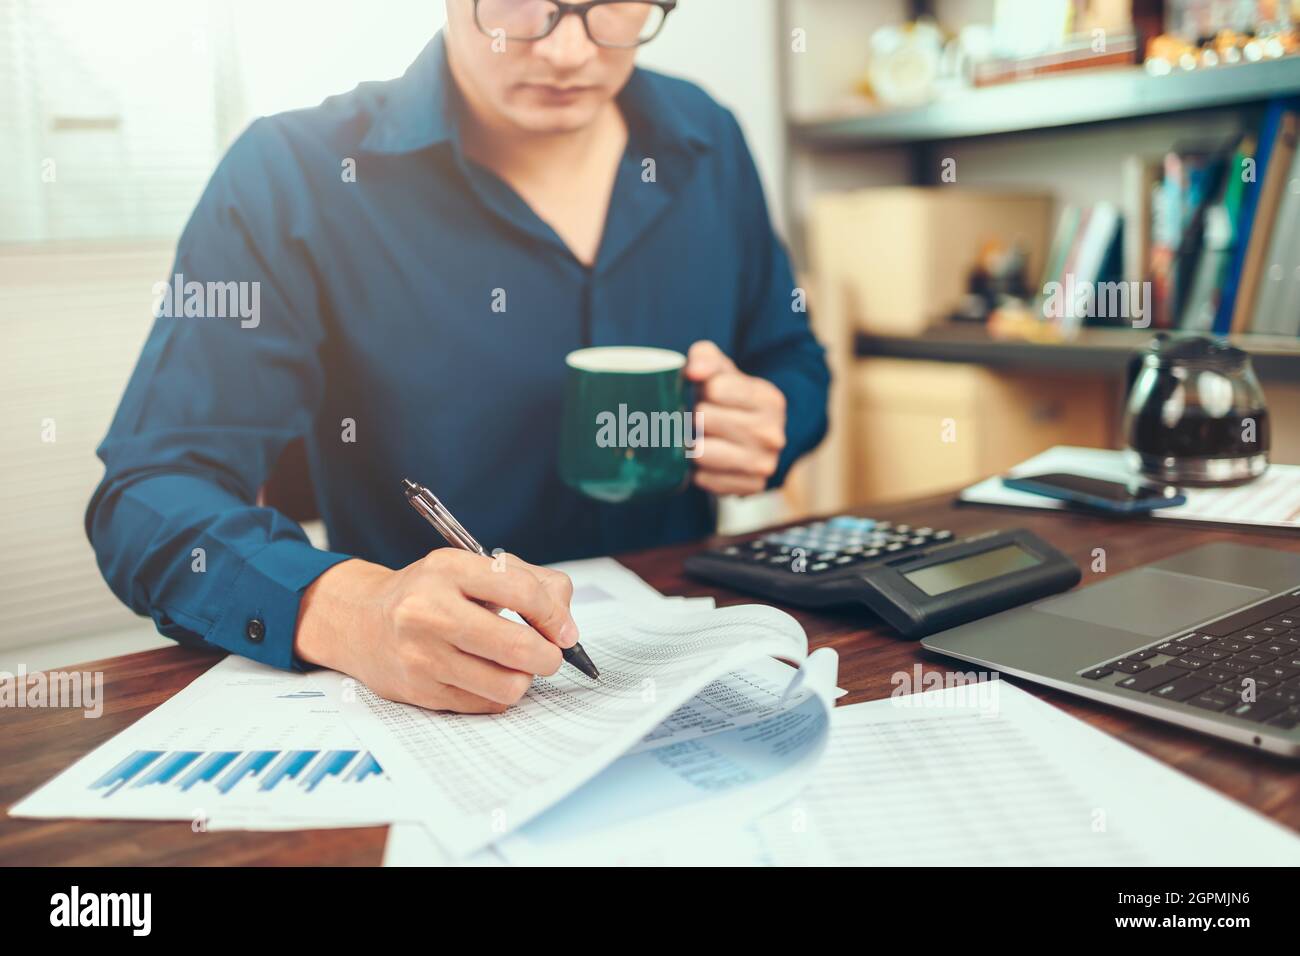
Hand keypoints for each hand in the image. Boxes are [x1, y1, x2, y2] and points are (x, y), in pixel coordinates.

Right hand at [294, 550, 577, 713]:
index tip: (565, 631)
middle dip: (548, 656)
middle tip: (550, 654)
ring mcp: (422, 656)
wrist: (362, 622)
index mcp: (448, 570)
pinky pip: (487, 704)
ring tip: (513, 664)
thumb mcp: (471, 569)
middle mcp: (429, 611)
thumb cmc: (429, 594)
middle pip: (517, 646)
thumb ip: (530, 581)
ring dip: (523, 678)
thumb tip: (565, 622)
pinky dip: (498, 692)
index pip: (522, 591)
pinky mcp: (421, 692)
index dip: (555, 615)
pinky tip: (486, 674)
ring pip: (507, 685)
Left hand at [684, 340, 786, 496]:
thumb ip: (705, 358)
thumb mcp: (722, 370)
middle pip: (704, 419)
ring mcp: (764, 463)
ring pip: (700, 452)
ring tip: (701, 438)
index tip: (709, 395)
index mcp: (769, 400)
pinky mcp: (751, 487)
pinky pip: (704, 479)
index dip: (703, 390)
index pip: (715, 388)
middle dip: (695, 417)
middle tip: (701, 419)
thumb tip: (693, 372)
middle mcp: (772, 433)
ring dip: (692, 445)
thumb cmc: (731, 399)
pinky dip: (699, 471)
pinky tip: (708, 461)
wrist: (757, 438)